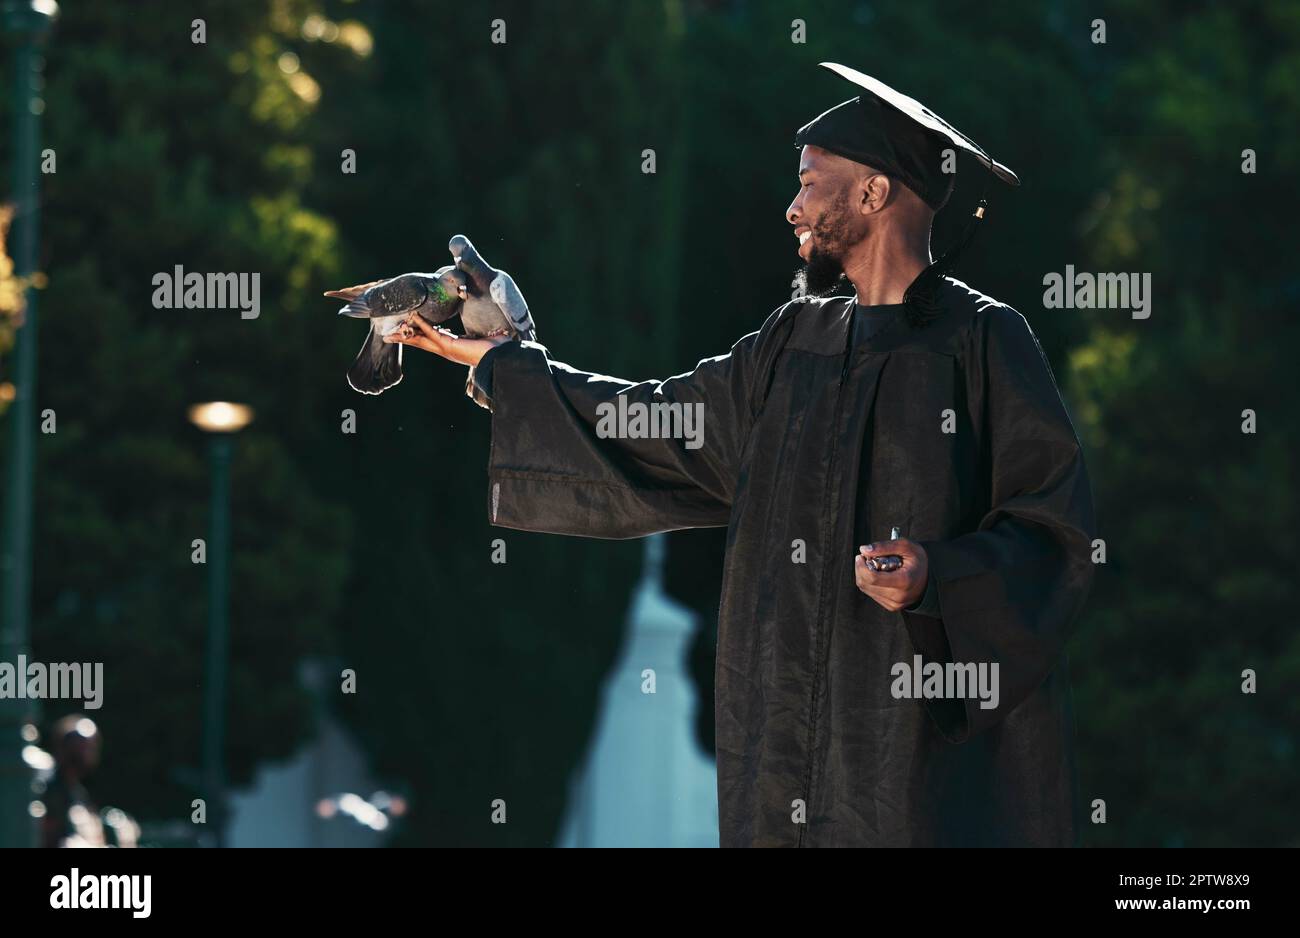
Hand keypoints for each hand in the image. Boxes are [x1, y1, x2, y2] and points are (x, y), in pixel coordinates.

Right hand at [383, 314, 508, 365]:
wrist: (503, 358)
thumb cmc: (498, 349)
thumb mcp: (486, 336)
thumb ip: (483, 331)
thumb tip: (492, 326)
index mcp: (453, 347)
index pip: (431, 339)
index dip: (418, 334)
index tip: (407, 330)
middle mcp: (447, 349)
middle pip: (420, 342)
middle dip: (404, 339)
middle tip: (387, 336)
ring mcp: (446, 348)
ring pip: (421, 340)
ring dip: (406, 334)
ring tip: (389, 332)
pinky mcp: (449, 345)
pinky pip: (432, 332)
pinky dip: (422, 324)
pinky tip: (412, 317)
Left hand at [854, 538, 928, 611]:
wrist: (928, 578)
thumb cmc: (917, 560)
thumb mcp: (906, 546)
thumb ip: (885, 546)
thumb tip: (863, 550)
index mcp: (904, 581)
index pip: (872, 577)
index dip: (861, 566)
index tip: (861, 555)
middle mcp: (899, 596)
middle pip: (866, 583)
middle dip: (861, 569)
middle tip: (866, 558)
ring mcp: (895, 604)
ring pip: (865, 589)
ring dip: (863, 575)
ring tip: (873, 565)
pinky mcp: (891, 607)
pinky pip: (871, 593)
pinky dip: (869, 582)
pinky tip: (878, 575)